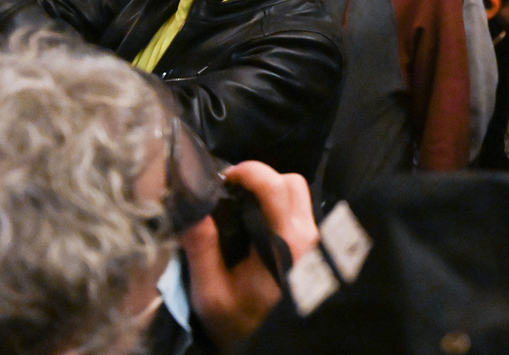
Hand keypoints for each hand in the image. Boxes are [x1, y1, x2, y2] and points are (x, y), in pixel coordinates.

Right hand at [182, 162, 318, 352]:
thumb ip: (201, 248)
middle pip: (293, 182)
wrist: (273, 347)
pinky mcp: (314, 248)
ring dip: (271, 192)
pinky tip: (255, 226)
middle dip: (262, 179)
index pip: (277, 186)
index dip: (250, 171)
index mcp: (285, 243)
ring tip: (241, 208)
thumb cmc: (240, 322)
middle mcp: (307, 235)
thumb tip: (193, 208)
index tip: (224, 178)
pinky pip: (300, 212)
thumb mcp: (210, 293)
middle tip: (231, 192)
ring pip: (300, 195)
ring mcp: (315, 241)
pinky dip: (279, 208)